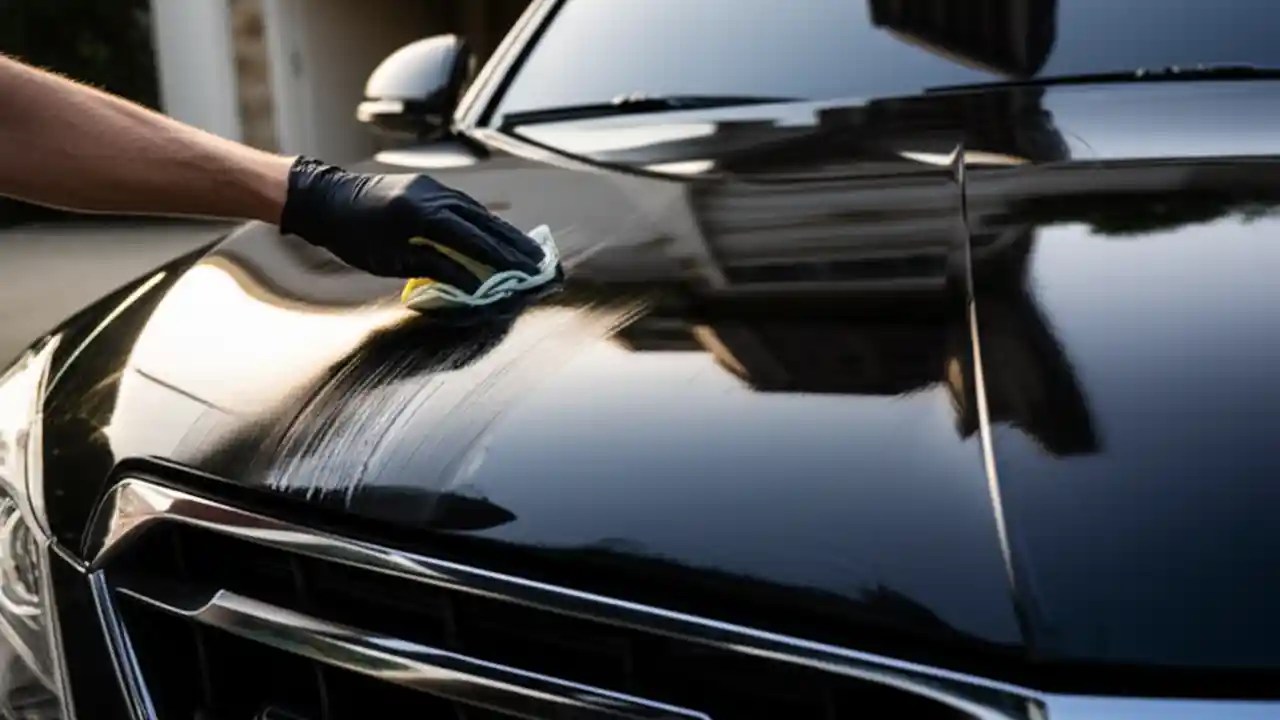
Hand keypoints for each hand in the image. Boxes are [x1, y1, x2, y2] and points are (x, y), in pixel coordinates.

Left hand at [279, 157, 543, 289]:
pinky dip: (483, 221)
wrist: (324, 198)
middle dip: (514, 243)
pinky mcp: (427, 186)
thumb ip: (435, 268)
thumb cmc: (352, 237)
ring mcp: (431, 187)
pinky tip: (496, 233)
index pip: (473, 239)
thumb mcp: (391, 261)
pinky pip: (464, 205)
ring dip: (503, 231)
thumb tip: (473, 283)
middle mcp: (432, 195)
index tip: (526, 272)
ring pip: (477, 211)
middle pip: (483, 221)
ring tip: (527, 249)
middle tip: (540, 261)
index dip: (503, 257)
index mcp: (422, 216)